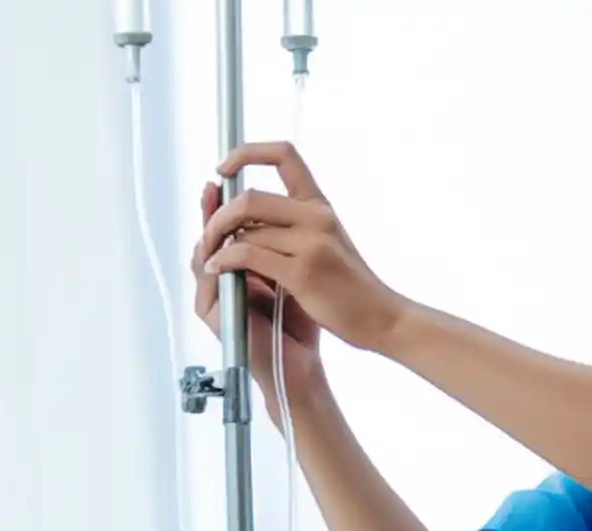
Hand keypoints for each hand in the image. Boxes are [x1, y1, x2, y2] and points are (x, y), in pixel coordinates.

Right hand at [192, 176, 323, 427]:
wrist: (303, 362)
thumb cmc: (306, 316)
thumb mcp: (299, 268)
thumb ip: (284, 240)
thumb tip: (284, 199)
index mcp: (246, 262)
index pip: (227, 224)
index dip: (224, 198)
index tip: (227, 169)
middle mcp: (226, 276)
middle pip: (209, 234)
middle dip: (212, 210)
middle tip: (214, 187)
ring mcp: (216, 295)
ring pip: (202, 255)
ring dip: (211, 234)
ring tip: (216, 214)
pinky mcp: (213, 315)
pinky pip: (207, 283)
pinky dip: (215, 266)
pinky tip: (221, 252)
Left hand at [198, 141, 410, 351]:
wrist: (381, 317)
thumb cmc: (349, 287)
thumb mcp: (326, 243)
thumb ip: (291, 225)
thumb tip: (242, 214)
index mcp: (320, 206)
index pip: (284, 155)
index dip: (247, 152)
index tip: (224, 168)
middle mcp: (317, 217)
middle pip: (250, 197)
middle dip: (218, 216)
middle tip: (209, 235)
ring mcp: (311, 243)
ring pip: (245, 229)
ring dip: (218, 244)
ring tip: (213, 260)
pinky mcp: (303, 272)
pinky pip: (246, 255)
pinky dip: (224, 261)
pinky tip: (219, 269)